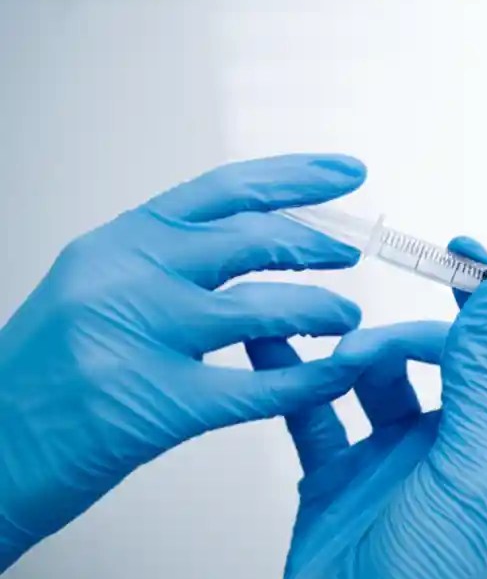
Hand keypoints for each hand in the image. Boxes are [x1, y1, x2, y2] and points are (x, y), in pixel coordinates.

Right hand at [0, 154, 377, 570]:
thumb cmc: (42, 380)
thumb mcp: (92, 294)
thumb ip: (163, 265)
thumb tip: (254, 241)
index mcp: (116, 245)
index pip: (222, 190)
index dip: (294, 177)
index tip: (345, 172)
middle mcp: (124, 277)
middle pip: (250, 239)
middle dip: (315, 243)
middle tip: (352, 251)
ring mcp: (136, 338)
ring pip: (262, 308)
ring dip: (321, 308)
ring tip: (349, 315)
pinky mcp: (152, 406)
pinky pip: (259, 387)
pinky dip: (310, 381)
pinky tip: (339, 376)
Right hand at [248, 239, 486, 578]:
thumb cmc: (425, 576)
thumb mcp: (464, 466)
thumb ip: (478, 376)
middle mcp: (450, 439)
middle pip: (440, 351)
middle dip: (411, 333)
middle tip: (375, 338)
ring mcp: (391, 453)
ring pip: (375, 372)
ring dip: (353, 357)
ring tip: (329, 360)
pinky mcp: (337, 469)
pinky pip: (314, 406)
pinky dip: (292, 375)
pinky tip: (268, 340)